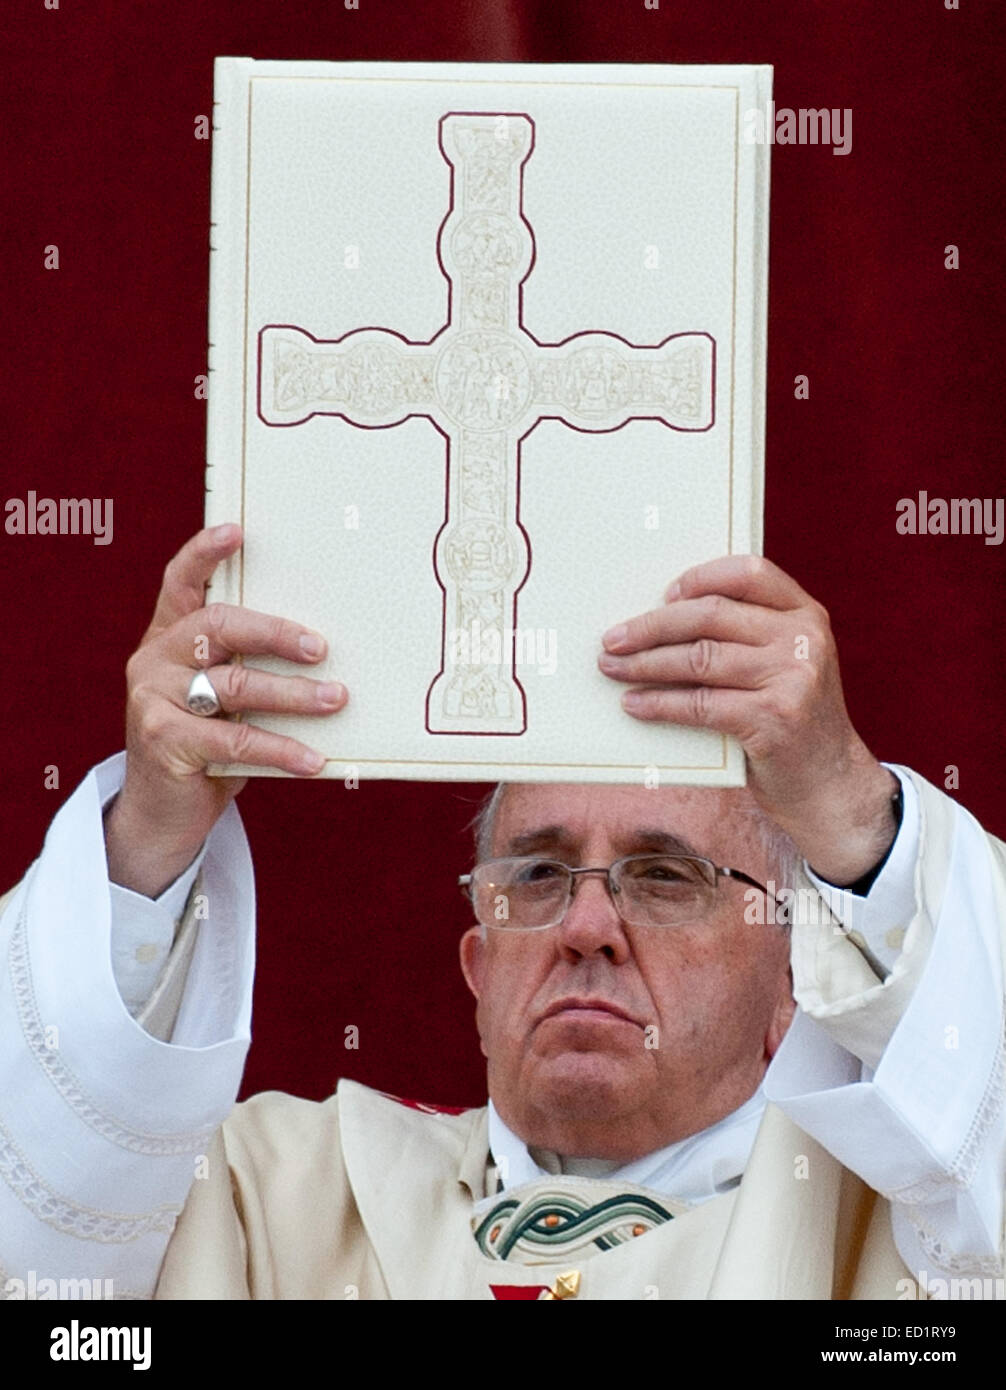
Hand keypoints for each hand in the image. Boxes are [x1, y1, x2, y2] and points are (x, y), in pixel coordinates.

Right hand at [104, 523, 347, 896]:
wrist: (162, 813)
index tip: (238, 532)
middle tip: (321, 647)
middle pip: (216, 627)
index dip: (204, 553)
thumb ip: (250, 669)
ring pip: (233, 686)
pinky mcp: (164, 742)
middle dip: (274, 633)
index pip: (180, 582)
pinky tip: (313, 758)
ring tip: (337, 699)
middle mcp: (154, 660)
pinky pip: (234, 741)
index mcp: (168, 637)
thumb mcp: (225, 700)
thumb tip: (328, 653)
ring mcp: (153, 700)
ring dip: (293, 694)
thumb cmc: (207, 745)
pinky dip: (280, 749)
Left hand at [598, 555, 898, 883]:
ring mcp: (791, 678)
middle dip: (652, 625)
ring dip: (645, 664)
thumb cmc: (792, 719)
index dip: (700, 578)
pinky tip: (634, 704)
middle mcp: (803, 640)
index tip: (663, 595)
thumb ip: (750, 635)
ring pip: (698, 658)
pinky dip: (659, 703)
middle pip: (711, 615)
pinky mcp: (772, 719)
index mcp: (806, 615)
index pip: (749, 572)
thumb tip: (662, 618)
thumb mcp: (787, 664)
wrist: (830, 785)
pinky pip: (699, 704)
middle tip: (612, 638)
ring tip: (612, 667)